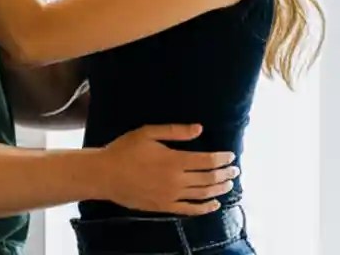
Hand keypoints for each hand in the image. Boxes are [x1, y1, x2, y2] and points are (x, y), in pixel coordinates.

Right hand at [99, 124, 237, 215]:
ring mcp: (170, 196)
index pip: (207, 161)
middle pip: (209, 178)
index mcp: (174, 160)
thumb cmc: (125, 150)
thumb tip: (200, 129)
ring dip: (219, 189)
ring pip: (203, 194)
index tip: (231, 155)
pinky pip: (189, 210)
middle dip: (225, 173)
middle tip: (235, 170)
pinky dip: (205, 208)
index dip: (222, 158)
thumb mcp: (148, 132)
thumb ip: (176, 131)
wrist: (105, 175)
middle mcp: (176, 180)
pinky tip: (214, 205)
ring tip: (229, 184)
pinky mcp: (163, 207)